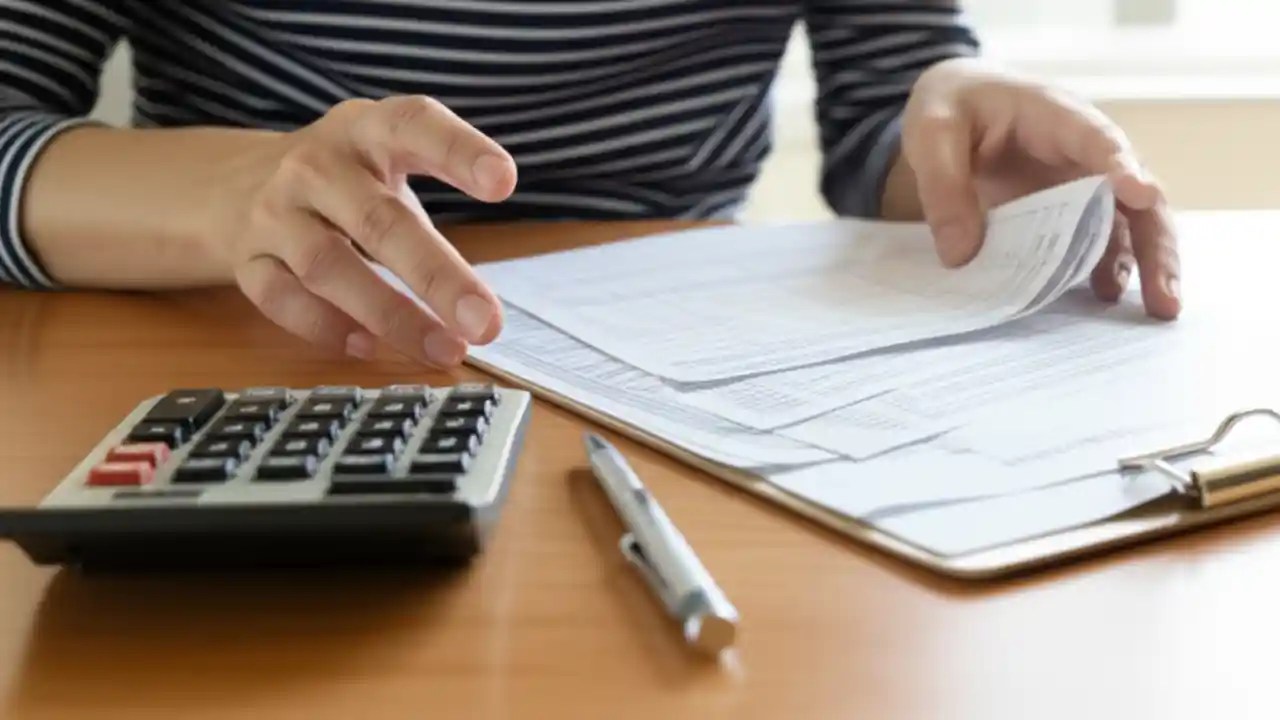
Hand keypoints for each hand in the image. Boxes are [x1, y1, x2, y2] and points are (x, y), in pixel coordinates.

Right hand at [207, 96, 516, 364]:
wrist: (230, 184)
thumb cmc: (341, 182)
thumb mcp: (383, 166)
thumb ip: (427, 214)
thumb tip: (477, 305)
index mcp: (364, 130)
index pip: (412, 125)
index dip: (457, 150)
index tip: (503, 181)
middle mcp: (315, 166)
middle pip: (378, 220)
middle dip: (437, 275)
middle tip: (486, 322)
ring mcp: (273, 212)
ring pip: (329, 266)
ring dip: (393, 316)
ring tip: (445, 350)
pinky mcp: (245, 259)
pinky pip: (282, 298)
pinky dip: (327, 327)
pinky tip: (370, 347)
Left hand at [896, 57, 1179, 318]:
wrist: (954, 106)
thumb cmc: (949, 108)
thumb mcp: (932, 134)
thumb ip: (943, 187)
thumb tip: (962, 255)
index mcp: (1054, 115)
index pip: (1096, 138)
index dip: (1119, 165)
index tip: (1140, 194)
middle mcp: (1082, 151)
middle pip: (1135, 192)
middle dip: (1156, 242)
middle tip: (1165, 294)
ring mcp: (1079, 183)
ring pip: (1127, 223)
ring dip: (1142, 264)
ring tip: (1155, 308)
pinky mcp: (1065, 211)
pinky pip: (1094, 241)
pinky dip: (1103, 268)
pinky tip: (1103, 297)